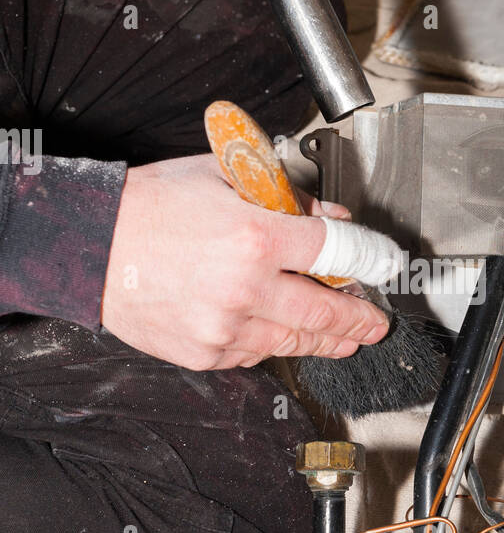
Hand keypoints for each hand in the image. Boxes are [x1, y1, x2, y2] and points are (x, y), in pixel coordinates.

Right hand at [102, 155, 388, 369]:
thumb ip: (283, 196)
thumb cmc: (148, 206)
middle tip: (375, 322)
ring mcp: (224, 328)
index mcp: (254, 237)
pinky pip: (255, 355)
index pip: (337, 252)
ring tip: (344, 337)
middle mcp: (244, 288)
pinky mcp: (205, 353)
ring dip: (326, 341)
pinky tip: (283, 335)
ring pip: (294, 342)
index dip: (371, 259)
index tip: (386, 265)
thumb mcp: (223, 177)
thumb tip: (328, 215)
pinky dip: (274, 345)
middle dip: (359, 320)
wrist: (87, 246)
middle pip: (325, 313)